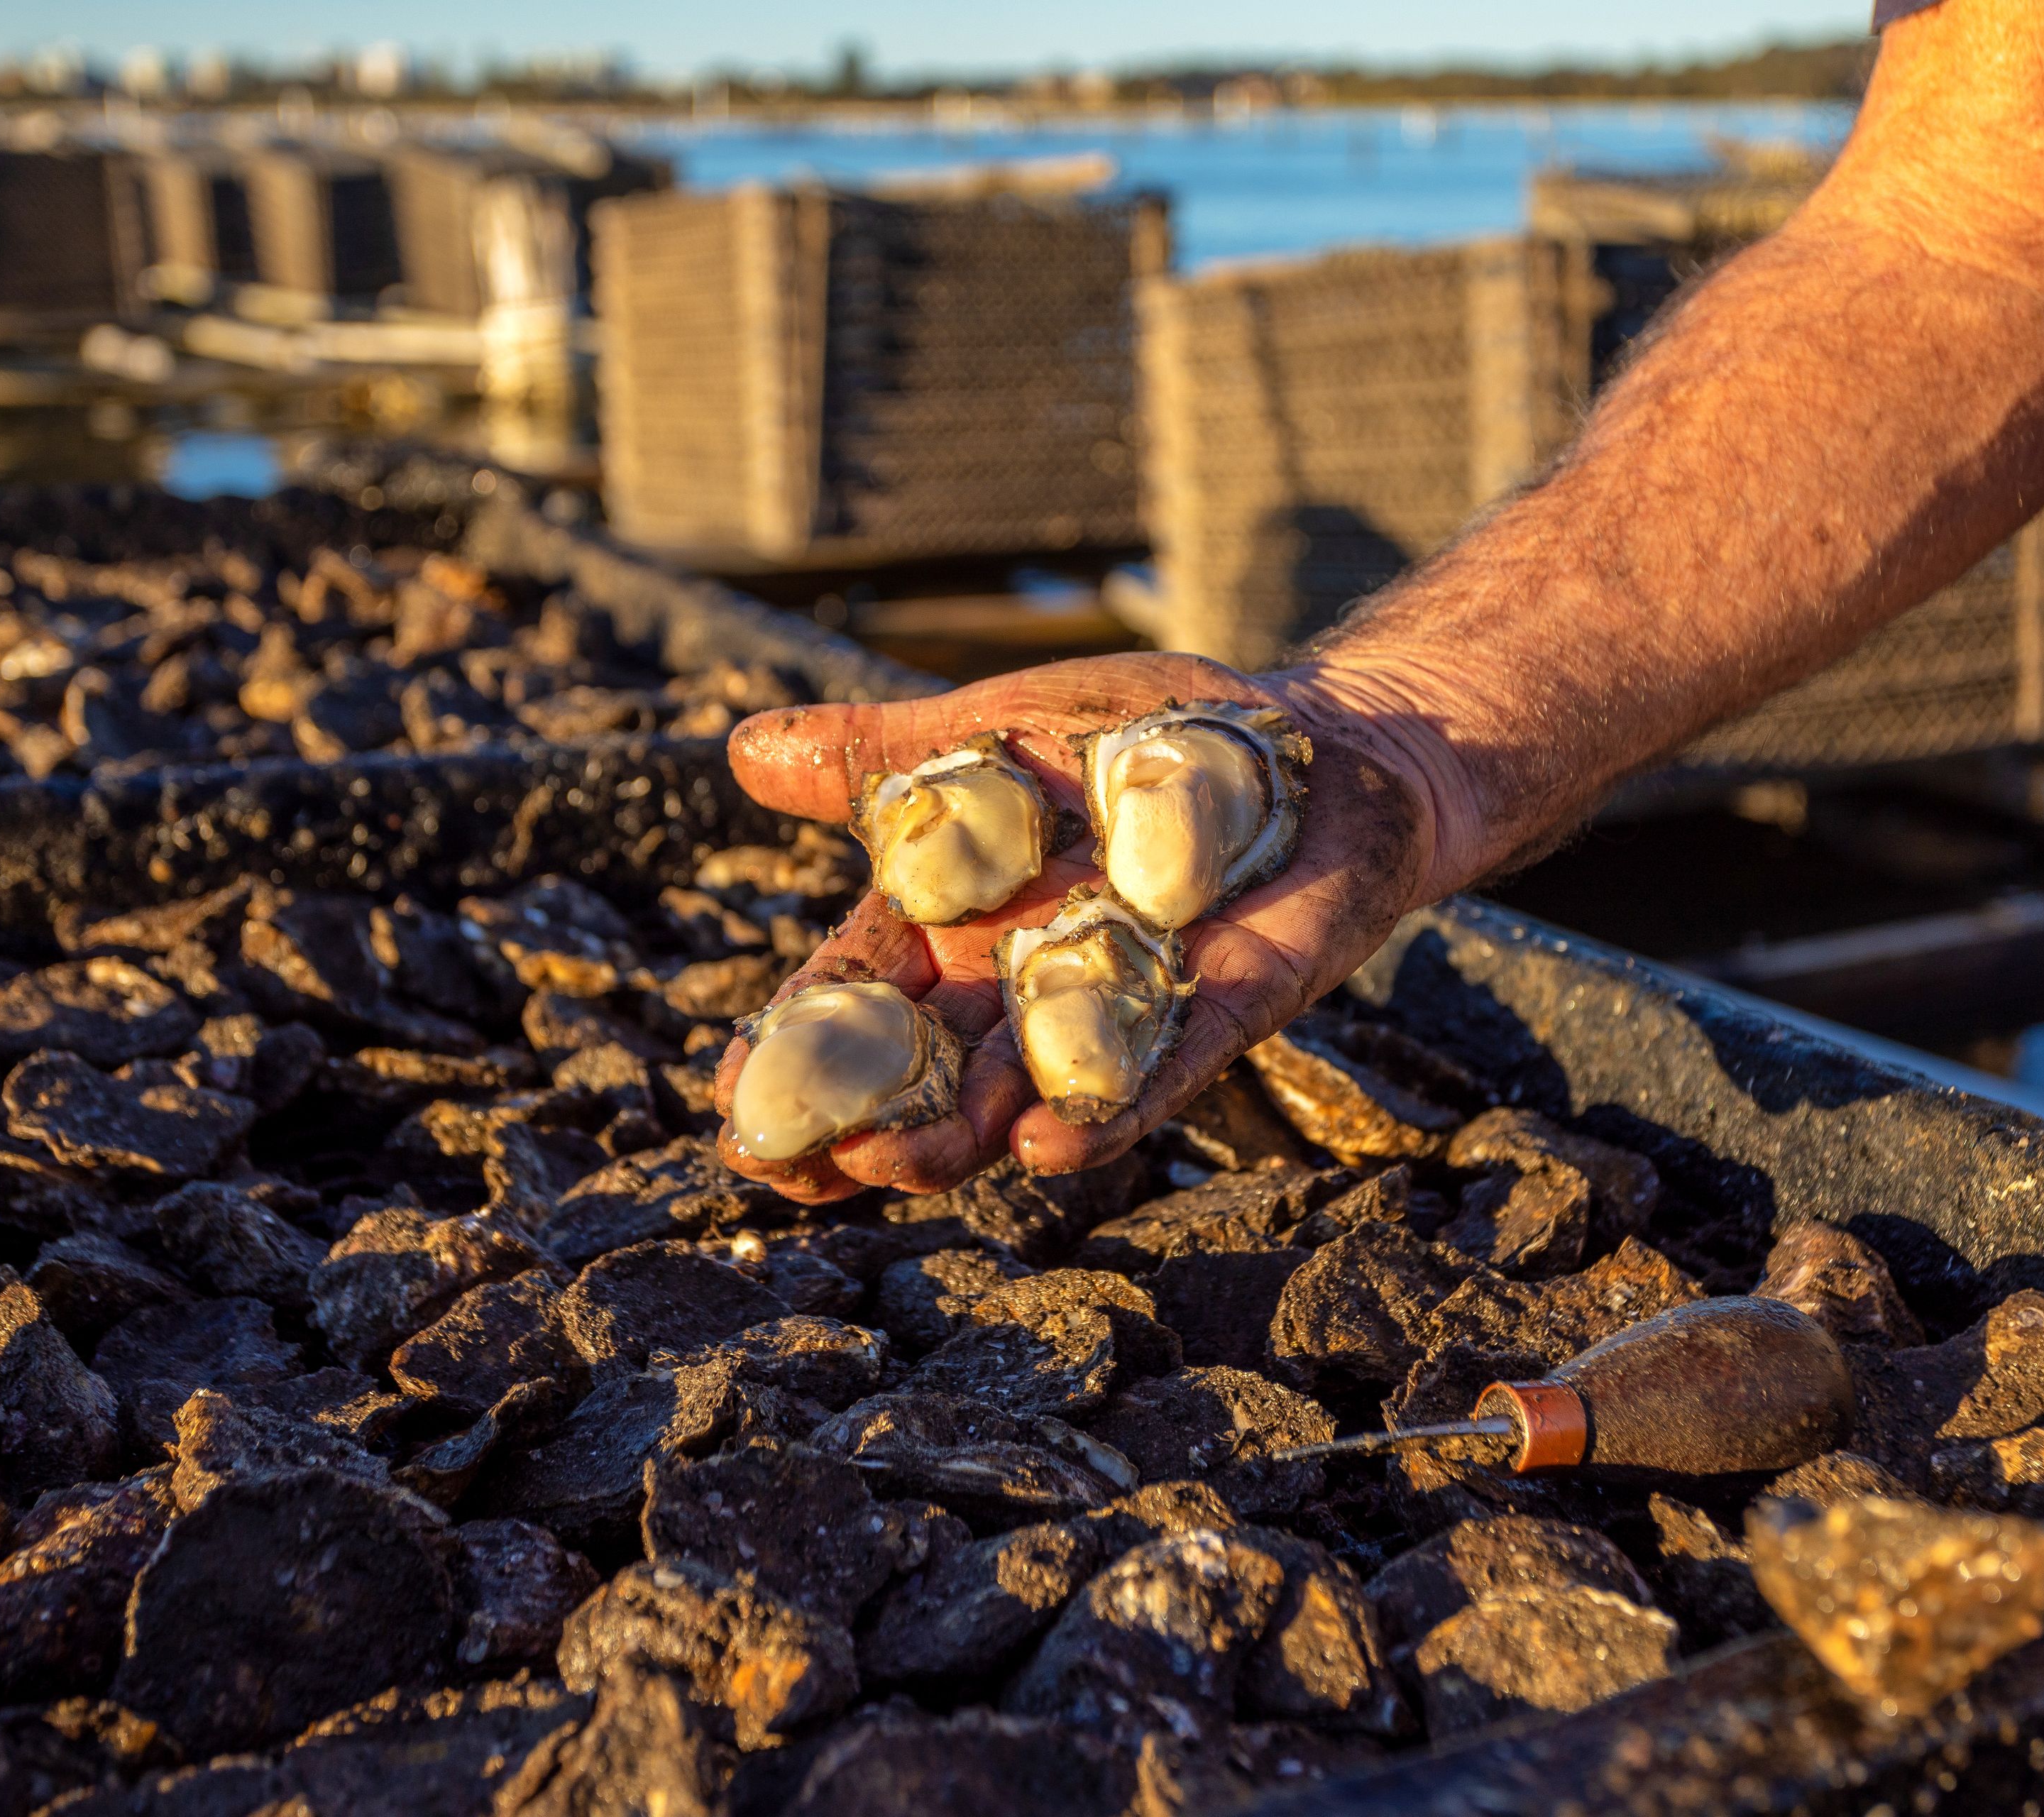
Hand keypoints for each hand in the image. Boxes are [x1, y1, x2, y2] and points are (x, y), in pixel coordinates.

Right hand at [710, 648, 1493, 1202]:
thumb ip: (881, 756)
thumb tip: (740, 749)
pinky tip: (1049, 1147)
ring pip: (1031, 1092)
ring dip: (965, 1134)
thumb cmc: (1133, 739)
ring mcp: (1123, 1004)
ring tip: (900, 1163)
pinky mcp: (1224, 1006)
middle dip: (872, 1118)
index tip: (736, 1107)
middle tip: (802, 1163)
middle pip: (935, 1070)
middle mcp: (1027, 985)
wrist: (1307, 742)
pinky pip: (1159, 1069)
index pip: (860, 1002)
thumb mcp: (992, 730)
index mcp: (956, 925)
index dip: (797, 1055)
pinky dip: (1105, 1108)